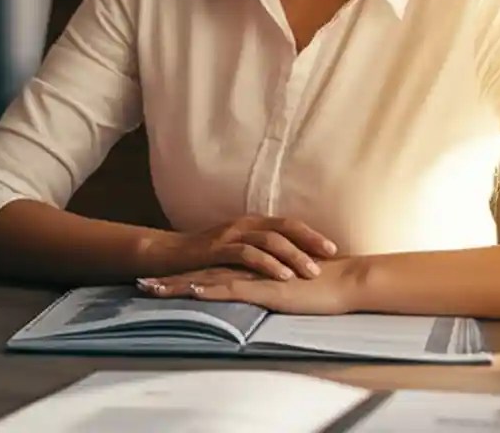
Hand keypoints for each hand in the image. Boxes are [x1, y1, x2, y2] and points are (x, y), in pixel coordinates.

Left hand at [136, 259, 362, 314]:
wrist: (343, 280)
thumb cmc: (317, 285)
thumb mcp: (281, 287)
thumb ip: (264, 286)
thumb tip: (250, 293)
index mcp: (248, 268)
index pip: (208, 272)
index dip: (181, 276)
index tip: (155, 280)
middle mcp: (246, 268)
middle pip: (200, 273)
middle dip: (169, 279)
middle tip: (139, 283)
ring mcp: (254, 276)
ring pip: (208, 280)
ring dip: (178, 285)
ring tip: (150, 288)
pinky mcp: (265, 287)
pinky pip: (233, 288)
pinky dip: (210, 290)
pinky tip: (191, 291)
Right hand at [154, 216, 338, 281]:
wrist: (165, 254)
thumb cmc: (202, 256)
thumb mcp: (235, 250)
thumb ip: (258, 252)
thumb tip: (286, 264)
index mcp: (250, 224)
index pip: (287, 225)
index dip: (310, 234)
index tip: (333, 249)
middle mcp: (243, 225)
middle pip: (284, 228)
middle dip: (309, 241)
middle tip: (332, 255)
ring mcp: (229, 235)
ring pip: (269, 241)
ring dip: (292, 256)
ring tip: (311, 271)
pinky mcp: (217, 250)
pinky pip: (247, 255)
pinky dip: (267, 264)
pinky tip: (282, 276)